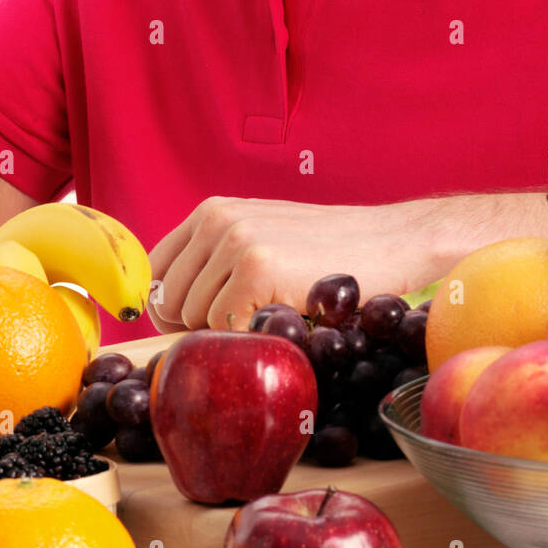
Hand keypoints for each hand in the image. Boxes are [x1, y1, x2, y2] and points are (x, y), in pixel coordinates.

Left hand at [146, 195, 446, 332]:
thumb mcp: (263, 237)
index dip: (168, 306)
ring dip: (233, 331)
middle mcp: (216, 220)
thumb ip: (216, 261)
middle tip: (252, 317)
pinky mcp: (255, 267)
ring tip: (276, 308)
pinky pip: (226, 328)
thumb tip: (162, 310)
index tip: (193, 323)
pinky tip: (287, 314)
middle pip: (169, 302)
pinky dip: (254, 336)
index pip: (156, 271)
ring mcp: (234, 241)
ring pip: (196, 320)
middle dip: (202, 324)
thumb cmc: (329, 251)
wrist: (391, 240)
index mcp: (211, 212)